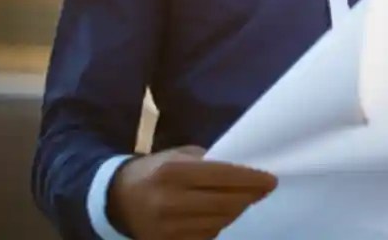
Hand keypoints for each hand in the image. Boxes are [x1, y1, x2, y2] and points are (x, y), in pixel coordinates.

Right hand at [109, 145, 276, 239]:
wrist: (116, 199)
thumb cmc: (155, 170)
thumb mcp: (178, 156)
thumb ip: (209, 162)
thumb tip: (245, 171)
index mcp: (173, 172)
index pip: (224, 176)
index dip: (251, 179)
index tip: (271, 180)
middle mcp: (170, 201)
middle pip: (226, 203)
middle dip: (250, 196)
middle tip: (263, 190)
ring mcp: (168, 227)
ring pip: (220, 222)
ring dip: (236, 210)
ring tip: (242, 199)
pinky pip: (206, 236)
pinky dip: (219, 224)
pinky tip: (220, 213)